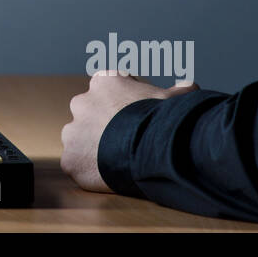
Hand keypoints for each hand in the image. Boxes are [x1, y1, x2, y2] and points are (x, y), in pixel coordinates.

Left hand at [60, 71, 199, 192]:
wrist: (151, 148)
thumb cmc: (164, 119)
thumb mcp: (177, 99)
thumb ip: (179, 91)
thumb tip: (187, 86)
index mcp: (105, 82)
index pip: (109, 87)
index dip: (125, 101)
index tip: (138, 114)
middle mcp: (82, 102)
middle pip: (90, 113)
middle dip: (104, 124)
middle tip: (126, 140)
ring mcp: (73, 132)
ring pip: (80, 139)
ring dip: (93, 147)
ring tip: (118, 159)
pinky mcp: (71, 159)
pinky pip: (78, 164)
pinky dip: (90, 170)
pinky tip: (108, 174)